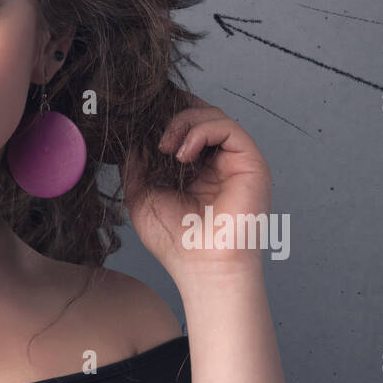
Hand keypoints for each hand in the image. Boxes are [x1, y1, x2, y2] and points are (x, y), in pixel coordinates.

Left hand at [121, 95, 271, 289]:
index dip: (164, 116)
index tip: (141, 121)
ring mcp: (235, 161)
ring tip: (166, 147)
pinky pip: (229, 127)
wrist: (203, 268)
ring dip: (183, 121)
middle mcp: (219, 161)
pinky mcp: (251, 163)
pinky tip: (183, 153)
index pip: (184, 125)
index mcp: (197, 168)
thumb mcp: (142, 194)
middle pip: (199, 113)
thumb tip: (131, 137)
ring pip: (213, 115)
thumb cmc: (176, 241)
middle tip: (153, 133)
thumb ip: (136, 164)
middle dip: (171, 114)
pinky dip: (201, 130)